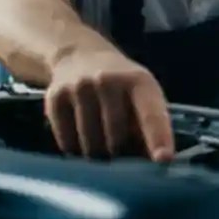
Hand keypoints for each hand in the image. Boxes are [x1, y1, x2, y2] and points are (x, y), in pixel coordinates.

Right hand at [44, 48, 174, 161]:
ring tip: (100, 137)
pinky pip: (67, 143)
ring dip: (96, 153)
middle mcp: (108, 80)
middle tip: (119, 144)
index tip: (163, 159)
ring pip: (90, 146)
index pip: (151, 114)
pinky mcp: (55, 99)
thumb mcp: (142, 94)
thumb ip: (151, 126)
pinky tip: (80, 134)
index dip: (158, 137)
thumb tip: (155, 163)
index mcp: (139, 81)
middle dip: (119, 153)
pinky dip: (74, 149)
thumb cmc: (121, 86)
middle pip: (116, 140)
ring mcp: (79, 88)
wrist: (79, 55)